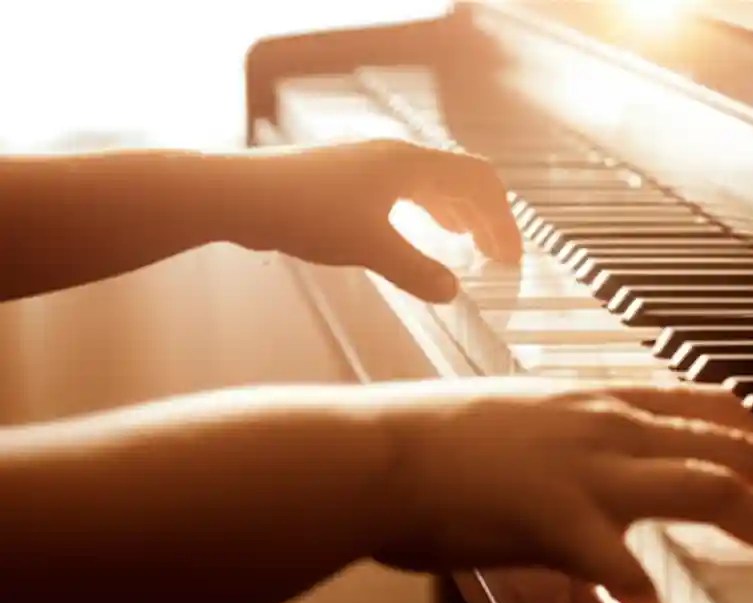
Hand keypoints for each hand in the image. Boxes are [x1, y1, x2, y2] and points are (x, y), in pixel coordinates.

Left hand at [240, 138, 522, 301]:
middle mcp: (397, 156)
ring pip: (435, 183)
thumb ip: (415, 271)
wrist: (237, 193)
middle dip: (486, 220)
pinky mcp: (351, 177)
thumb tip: (452, 292)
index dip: (502, 222)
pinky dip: (430, 210)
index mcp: (411, 164)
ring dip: (460, 213)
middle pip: (462, 181)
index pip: (479, 184)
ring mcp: (372, 164)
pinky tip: (423, 230)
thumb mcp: (368, 248)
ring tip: (471, 244)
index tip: (511, 258)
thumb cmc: (302, 212)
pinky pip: (409, 188)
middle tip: (500, 258)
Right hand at [361, 378, 752, 601]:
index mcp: (601, 401)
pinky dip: (653, 588)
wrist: (378, 449)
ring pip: (713, 484)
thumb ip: (581, 443)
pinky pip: (618, 558)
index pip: (714, 410)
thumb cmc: (439, 441)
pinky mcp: (555, 517)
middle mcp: (609, 424)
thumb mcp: (527, 420)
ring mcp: (588, 467)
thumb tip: (616, 472)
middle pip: (736, 446)